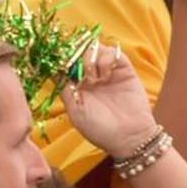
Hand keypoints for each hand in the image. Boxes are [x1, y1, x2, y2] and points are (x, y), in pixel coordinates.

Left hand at [62, 42, 160, 160]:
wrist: (129, 138)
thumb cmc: (100, 130)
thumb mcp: (75, 111)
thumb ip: (65, 89)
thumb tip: (57, 68)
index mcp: (77, 85)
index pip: (66, 62)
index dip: (62, 58)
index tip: (61, 62)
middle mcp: (92, 76)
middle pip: (80, 51)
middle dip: (76, 56)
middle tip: (79, 71)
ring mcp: (108, 72)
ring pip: (95, 48)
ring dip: (91, 58)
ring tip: (94, 78)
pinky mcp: (125, 70)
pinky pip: (114, 53)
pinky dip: (106, 58)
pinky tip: (106, 74)